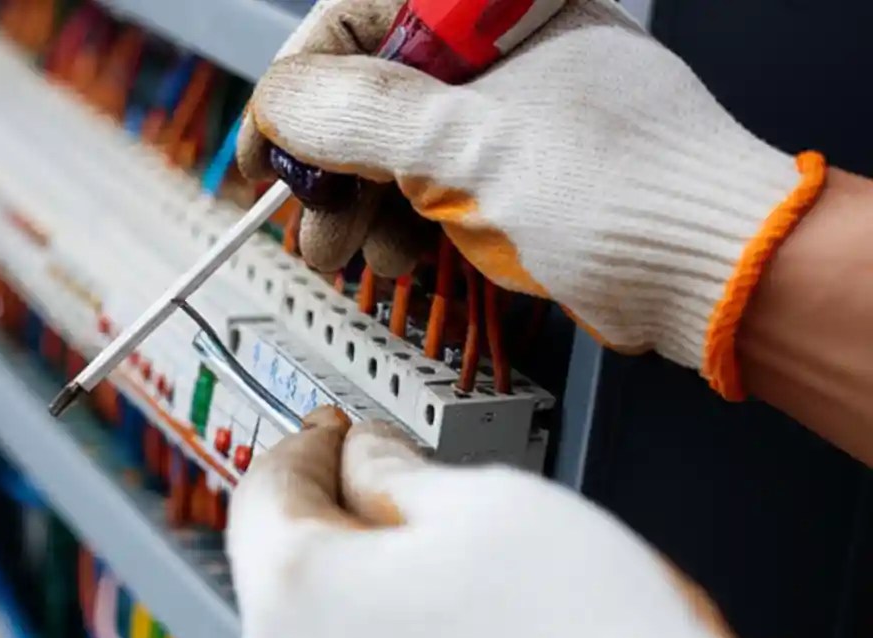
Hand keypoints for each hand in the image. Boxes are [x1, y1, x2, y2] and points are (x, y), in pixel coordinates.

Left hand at [227, 408, 831, 637]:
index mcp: (298, 598)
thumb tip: (362, 456)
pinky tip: (437, 629)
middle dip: (332, 511)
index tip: (336, 427)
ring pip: (313, 633)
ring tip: (427, 555)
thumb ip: (392, 470)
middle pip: (285, 565)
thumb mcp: (481, 503)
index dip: (308, 443)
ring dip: (353, 583)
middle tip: (382, 473)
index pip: (268, 490)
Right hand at [237, 0, 824, 393]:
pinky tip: (397, 254)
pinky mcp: (509, 170)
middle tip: (306, 217)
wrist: (707, 274)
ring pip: (392, 145)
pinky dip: (399, 223)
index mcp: (493, 8)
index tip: (267, 150)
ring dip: (358, 206)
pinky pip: (428, 185)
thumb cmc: (633, 193)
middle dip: (329, 164)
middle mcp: (496, 50)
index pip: (358, 20)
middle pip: (368, 88)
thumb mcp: (469, 144)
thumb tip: (282, 102)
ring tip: (350, 251)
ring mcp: (503, 111)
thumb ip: (358, 114)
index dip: (299, 89)